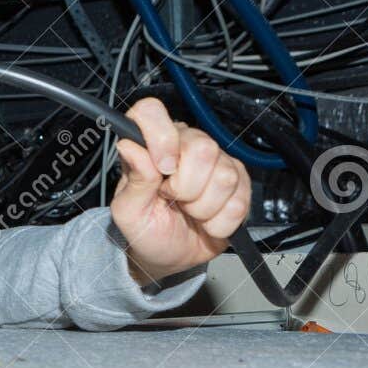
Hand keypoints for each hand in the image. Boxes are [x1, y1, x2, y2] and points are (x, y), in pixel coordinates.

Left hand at [112, 97, 250, 286]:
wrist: (170, 256)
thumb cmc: (145, 229)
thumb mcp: (128, 211)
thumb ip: (134, 179)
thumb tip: (129, 145)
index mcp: (150, 145)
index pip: (151, 112)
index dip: (161, 137)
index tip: (162, 169)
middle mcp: (184, 146)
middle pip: (202, 147)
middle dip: (185, 187)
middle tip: (172, 200)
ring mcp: (216, 162)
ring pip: (224, 176)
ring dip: (202, 207)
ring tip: (188, 211)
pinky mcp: (239, 182)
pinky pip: (240, 200)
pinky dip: (219, 220)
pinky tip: (205, 220)